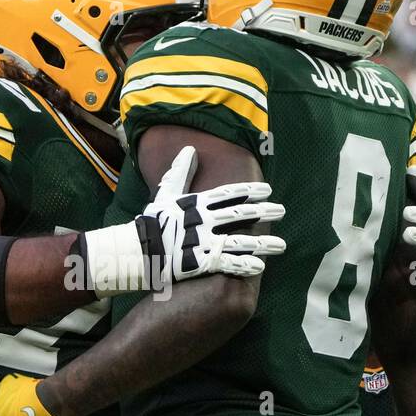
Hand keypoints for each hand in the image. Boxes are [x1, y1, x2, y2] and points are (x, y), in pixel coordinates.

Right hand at [142, 145, 286, 284]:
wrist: (134, 251)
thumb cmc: (150, 222)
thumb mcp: (164, 194)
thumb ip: (179, 172)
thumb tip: (190, 149)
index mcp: (196, 203)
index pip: (229, 194)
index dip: (250, 192)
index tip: (267, 190)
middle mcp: (202, 221)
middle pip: (240, 216)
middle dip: (264, 213)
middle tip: (281, 211)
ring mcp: (202, 242)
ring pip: (239, 242)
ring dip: (262, 244)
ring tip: (280, 246)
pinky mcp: (199, 263)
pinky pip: (226, 264)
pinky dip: (244, 265)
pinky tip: (260, 266)